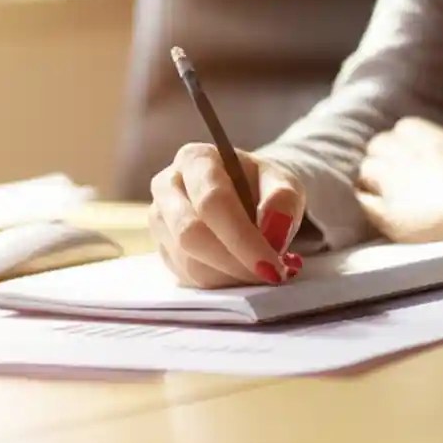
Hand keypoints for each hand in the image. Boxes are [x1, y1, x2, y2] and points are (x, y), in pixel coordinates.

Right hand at [149, 143, 305, 287]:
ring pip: (187, 261)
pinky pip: (186, 276)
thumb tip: (275, 225)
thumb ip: (284, 199)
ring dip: (229, 276)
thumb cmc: (261, 186)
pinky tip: (239, 272)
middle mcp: (167, 185)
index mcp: (196, 159)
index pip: (213, 201)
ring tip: (258, 271)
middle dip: (233, 263)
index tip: (271, 265)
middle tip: (268, 276)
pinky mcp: (161, 248)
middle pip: (190, 234)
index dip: (241, 237)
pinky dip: (219, 282)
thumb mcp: (284, 183)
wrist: (244, 193)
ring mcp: (159, 219)